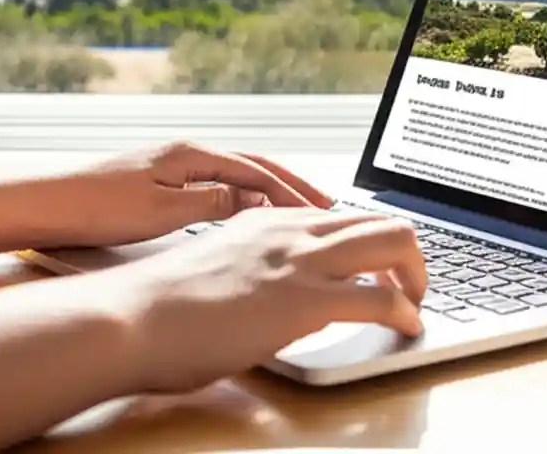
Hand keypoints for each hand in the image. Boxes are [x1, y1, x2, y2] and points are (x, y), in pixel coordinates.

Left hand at [50, 141, 333, 247]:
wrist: (42, 204)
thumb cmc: (94, 207)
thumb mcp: (162, 212)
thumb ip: (212, 204)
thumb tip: (254, 200)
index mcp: (190, 155)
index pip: (256, 171)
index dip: (292, 191)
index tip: (321, 209)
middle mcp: (184, 153)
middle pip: (251, 166)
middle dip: (290, 184)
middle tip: (325, 203)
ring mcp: (170, 166)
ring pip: (234, 175)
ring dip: (268, 191)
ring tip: (296, 209)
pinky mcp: (157, 183)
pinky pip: (214, 186)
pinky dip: (241, 197)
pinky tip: (247, 214)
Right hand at [100, 206, 426, 392]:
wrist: (129, 320)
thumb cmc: (156, 309)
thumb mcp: (216, 271)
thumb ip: (251, 272)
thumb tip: (265, 298)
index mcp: (267, 222)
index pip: (342, 218)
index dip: (369, 245)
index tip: (379, 270)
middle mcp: (291, 231)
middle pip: (381, 221)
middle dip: (409, 253)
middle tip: (410, 286)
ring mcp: (300, 262)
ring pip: (393, 244)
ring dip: (418, 276)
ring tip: (416, 305)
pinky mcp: (304, 300)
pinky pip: (382, 299)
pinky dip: (405, 313)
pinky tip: (406, 328)